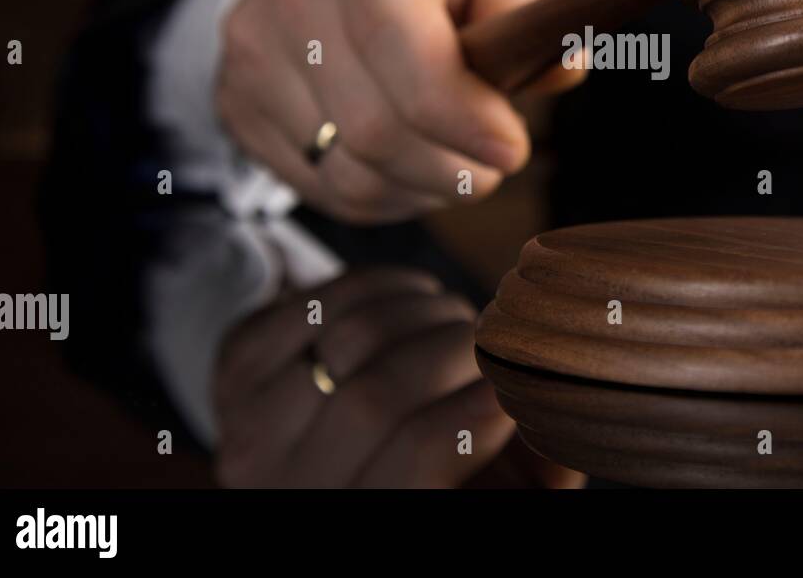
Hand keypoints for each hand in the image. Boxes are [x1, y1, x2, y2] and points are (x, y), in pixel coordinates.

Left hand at [212, 266, 583, 487]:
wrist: (319, 441)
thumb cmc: (421, 461)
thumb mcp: (483, 487)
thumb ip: (530, 476)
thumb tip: (565, 441)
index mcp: (357, 518)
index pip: (414, 463)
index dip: (470, 420)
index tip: (508, 388)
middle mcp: (286, 487)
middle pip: (376, 399)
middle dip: (454, 351)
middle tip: (493, 335)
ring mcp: (248, 424)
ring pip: (348, 339)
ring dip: (421, 311)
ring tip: (454, 318)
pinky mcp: (236, 363)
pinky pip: (317, 301)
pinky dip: (380, 285)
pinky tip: (410, 297)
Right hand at [217, 0, 581, 224]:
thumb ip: (534, 17)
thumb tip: (564, 70)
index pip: (400, 41)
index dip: (459, 113)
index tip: (511, 148)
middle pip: (373, 125)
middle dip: (453, 167)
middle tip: (493, 164)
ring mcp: (250, 43)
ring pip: (346, 171)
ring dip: (421, 188)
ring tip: (454, 162)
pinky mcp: (235, 100)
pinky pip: (319, 188)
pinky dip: (380, 196)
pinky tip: (405, 162)